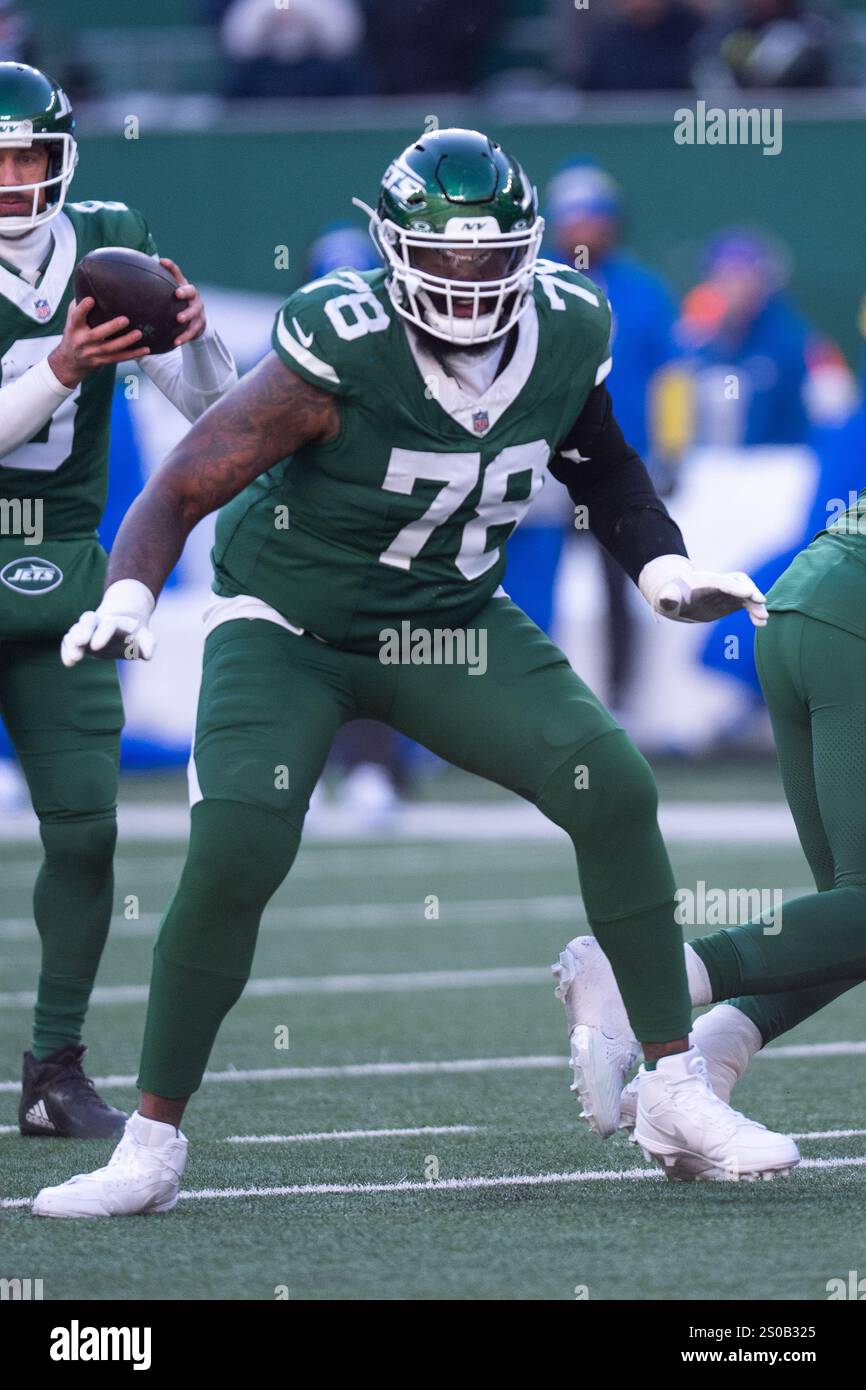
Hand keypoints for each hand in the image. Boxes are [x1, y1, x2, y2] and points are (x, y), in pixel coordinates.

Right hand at [48, 298, 148, 388]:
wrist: (70, 361)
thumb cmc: (75, 333)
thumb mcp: (72, 319)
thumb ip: (79, 305)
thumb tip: (91, 283)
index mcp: (74, 327)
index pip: (76, 317)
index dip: (83, 309)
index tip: (91, 299)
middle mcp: (82, 341)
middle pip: (97, 335)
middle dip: (111, 327)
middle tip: (125, 319)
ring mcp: (92, 353)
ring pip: (110, 348)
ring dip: (126, 341)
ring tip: (139, 333)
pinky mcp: (102, 361)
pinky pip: (119, 358)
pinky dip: (133, 354)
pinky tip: (145, 350)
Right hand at [61, 579, 156, 667]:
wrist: (123, 626)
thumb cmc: (135, 634)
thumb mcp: (145, 637)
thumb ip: (148, 644)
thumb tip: (147, 655)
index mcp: (116, 621)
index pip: (108, 624)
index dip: (102, 634)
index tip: (96, 647)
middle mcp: (99, 622)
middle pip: (88, 620)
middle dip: (83, 631)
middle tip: (79, 643)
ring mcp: (88, 629)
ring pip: (76, 629)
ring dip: (72, 642)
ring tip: (73, 659)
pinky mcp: (79, 638)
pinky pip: (68, 640)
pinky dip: (66, 649)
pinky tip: (68, 663)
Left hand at [159, 257, 205, 345]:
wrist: (195, 322)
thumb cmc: (177, 305)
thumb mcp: (168, 297)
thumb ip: (154, 290)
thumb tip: (129, 283)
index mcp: (183, 286)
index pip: (177, 273)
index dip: (171, 267)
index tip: (162, 261)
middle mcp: (193, 296)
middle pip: (191, 291)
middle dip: (185, 292)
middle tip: (177, 294)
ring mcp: (198, 310)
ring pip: (195, 311)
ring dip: (187, 314)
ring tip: (179, 319)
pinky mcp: (200, 323)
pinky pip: (193, 330)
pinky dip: (185, 336)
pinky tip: (176, 342)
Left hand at [639, 554, 767, 627]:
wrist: (677, 597)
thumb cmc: (671, 594)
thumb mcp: (667, 596)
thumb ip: (668, 597)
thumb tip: (666, 599)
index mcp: (706, 580)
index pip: (723, 582)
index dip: (735, 587)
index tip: (748, 594)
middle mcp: (720, 583)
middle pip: (740, 583)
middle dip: (750, 592)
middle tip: (761, 604)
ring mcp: (727, 592)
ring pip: (746, 595)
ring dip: (756, 605)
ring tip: (763, 619)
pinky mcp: (730, 602)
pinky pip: (746, 604)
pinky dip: (754, 612)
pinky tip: (759, 623)